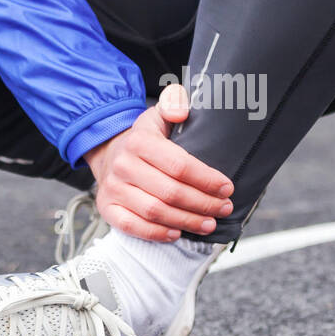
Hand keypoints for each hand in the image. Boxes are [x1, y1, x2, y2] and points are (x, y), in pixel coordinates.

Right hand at [83, 83, 233, 241]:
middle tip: (224, 208)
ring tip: (209, 223)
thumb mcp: (158, 115)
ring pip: (155, 212)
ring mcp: (113, 189)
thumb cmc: (144, 139)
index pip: (179, 165)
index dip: (207, 179)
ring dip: (186, 221)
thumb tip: (183, 111)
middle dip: (203, 203)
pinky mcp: (107, 208)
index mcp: (139, 141)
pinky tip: (177, 233)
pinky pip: (132, 226)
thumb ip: (173, 103)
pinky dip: (157, 233)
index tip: (227, 187)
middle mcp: (123, 165)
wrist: (109, 154)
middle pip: (170, 192)